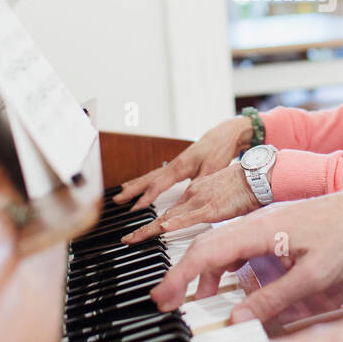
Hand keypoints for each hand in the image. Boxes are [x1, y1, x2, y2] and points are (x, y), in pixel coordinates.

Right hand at [113, 116, 252, 211]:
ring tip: (122, 192)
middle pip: (148, 178)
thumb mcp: (213, 168)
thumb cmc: (219, 149)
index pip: (159, 184)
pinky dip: (147, 180)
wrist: (225, 134)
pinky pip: (158, 174)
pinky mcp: (179, 164)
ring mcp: (175, 164)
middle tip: (117, 199)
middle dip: (132, 190)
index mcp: (180, 166)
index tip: (134, 208)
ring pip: (151, 175)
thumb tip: (191, 194)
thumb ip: (201, 182)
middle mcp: (174, 164)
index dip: (146, 197)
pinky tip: (143, 184)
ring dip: (136, 184)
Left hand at [121, 162, 258, 244]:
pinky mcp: (212, 207)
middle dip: (144, 229)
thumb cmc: (246, 187)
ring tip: (133, 239)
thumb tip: (211, 221)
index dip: (153, 223)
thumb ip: (214, 210)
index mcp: (196, 193)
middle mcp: (193, 195)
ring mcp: (200, 201)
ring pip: (170, 217)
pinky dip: (175, 223)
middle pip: (164, 216)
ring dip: (150, 229)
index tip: (141, 233)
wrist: (258, 175)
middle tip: (127, 239)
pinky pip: (190, 217)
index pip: (170, 211)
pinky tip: (162, 228)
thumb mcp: (223, 199)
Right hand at [150, 188, 342, 313]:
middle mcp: (256, 222)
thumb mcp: (313, 276)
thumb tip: (235, 319)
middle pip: (206, 246)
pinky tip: (228, 285)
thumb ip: (272, 299)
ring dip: (203, 272)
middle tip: (166, 304)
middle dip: (182, 275)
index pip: (206, 251)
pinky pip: (238, 245)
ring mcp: (265, 224)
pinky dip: (224, 266)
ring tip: (196, 302)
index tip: (162, 298)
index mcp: (260, 229)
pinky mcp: (275, 229)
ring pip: (221, 245)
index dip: (179, 276)